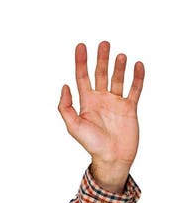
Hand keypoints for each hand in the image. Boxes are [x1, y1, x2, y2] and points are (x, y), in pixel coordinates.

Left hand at [58, 41, 143, 192]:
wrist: (112, 158)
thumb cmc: (91, 145)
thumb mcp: (73, 126)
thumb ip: (66, 107)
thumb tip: (64, 86)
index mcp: (86, 102)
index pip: (82, 77)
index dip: (81, 62)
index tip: (81, 46)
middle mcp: (101, 99)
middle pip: (101, 73)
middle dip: (101, 58)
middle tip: (104, 43)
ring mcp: (116, 103)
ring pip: (118, 79)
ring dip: (119, 66)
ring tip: (120, 55)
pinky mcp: (130, 108)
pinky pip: (135, 89)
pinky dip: (137, 77)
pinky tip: (137, 65)